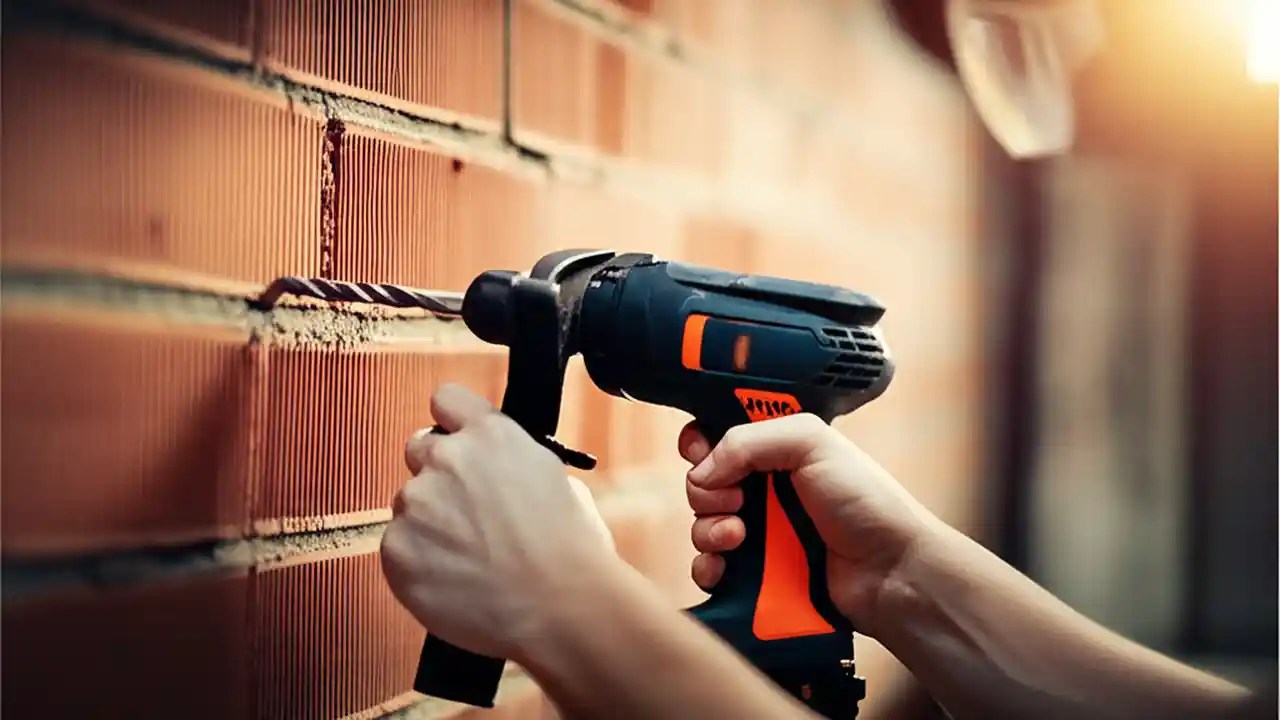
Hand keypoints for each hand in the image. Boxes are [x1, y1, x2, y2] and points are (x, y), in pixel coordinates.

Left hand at [380, 383, 616, 660]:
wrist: (560, 606)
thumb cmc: (568, 549)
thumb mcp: (553, 477)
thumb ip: (510, 460)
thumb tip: (494, 472)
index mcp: (490, 435)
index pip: (445, 399)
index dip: (450, 422)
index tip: (453, 438)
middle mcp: (447, 459)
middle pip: (417, 450)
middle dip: (436, 475)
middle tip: (463, 512)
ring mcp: (416, 503)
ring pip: (408, 504)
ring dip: (428, 524)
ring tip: (470, 558)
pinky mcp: (396, 549)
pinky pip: (397, 548)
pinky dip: (419, 564)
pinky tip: (455, 580)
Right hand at [681, 413, 939, 633]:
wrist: (890, 570)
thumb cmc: (865, 501)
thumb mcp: (812, 442)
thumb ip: (749, 440)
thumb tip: (702, 470)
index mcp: (776, 453)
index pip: (719, 438)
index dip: (701, 444)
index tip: (700, 451)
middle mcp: (763, 491)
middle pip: (702, 484)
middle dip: (706, 492)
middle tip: (736, 500)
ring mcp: (759, 535)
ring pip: (701, 527)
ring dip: (708, 530)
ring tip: (739, 537)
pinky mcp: (756, 575)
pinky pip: (710, 571)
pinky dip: (708, 568)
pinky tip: (724, 569)